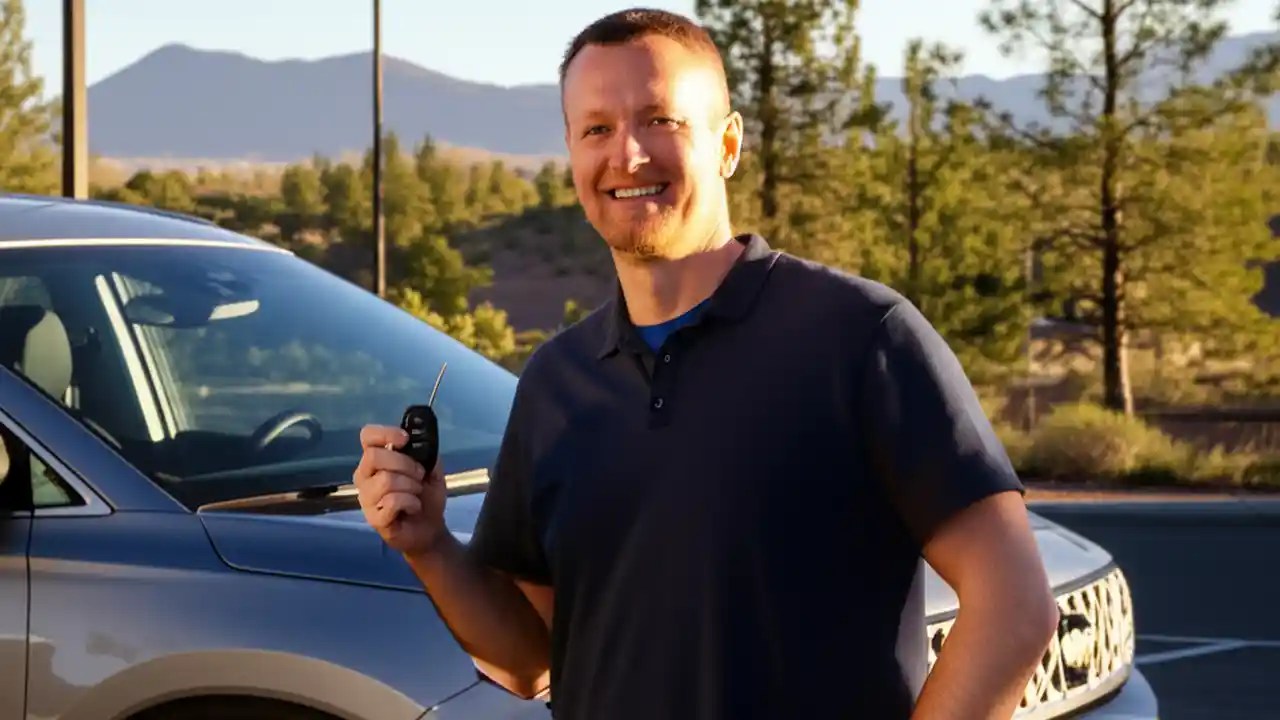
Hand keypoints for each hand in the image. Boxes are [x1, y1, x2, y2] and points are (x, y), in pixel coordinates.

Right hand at [354, 424, 448, 556]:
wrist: (430, 528)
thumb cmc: (426, 496)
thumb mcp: (432, 468)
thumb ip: (424, 452)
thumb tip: (420, 439)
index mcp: (376, 459)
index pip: (367, 436)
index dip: (385, 433)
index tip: (404, 440)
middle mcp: (365, 475)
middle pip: (374, 457)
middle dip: (405, 464)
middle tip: (419, 475)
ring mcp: (366, 498)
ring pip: (385, 480)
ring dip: (410, 486)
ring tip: (416, 494)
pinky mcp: (373, 518)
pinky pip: (392, 501)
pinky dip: (410, 502)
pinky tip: (413, 507)